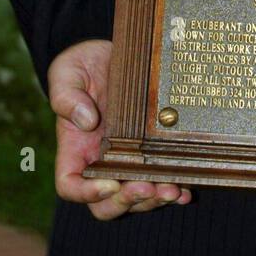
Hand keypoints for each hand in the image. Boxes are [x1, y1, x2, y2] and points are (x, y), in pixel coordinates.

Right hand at [48, 38, 191, 220]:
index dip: (87, 193)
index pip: (71, 185)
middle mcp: (100, 162)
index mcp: (75, 149)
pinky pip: (161, 179)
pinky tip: (187, 190)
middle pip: (107, 202)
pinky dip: (175, 189)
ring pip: (137, 197)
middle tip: (147, 187)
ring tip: (173, 190)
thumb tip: (86, 121)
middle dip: (127, 200)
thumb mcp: (68, 72)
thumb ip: (67, 97)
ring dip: (154, 198)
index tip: (109, 184)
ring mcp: (127, 161)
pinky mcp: (151, 153)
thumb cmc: (84, 64)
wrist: (115, 53)